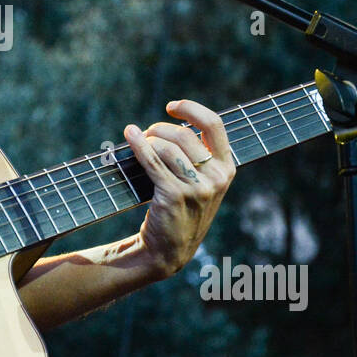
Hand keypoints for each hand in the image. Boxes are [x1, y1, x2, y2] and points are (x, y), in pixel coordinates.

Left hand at [123, 99, 235, 276]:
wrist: (169, 249)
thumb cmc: (183, 209)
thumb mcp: (203, 183)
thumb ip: (199, 156)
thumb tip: (174, 122)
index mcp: (227, 169)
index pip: (214, 125)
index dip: (192, 109)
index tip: (172, 107)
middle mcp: (216, 178)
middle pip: (184, 134)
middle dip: (160, 129)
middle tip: (147, 134)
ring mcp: (197, 188)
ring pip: (167, 147)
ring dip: (148, 139)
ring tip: (140, 143)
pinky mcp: (174, 196)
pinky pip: (152, 161)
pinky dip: (138, 145)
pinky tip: (129, 136)